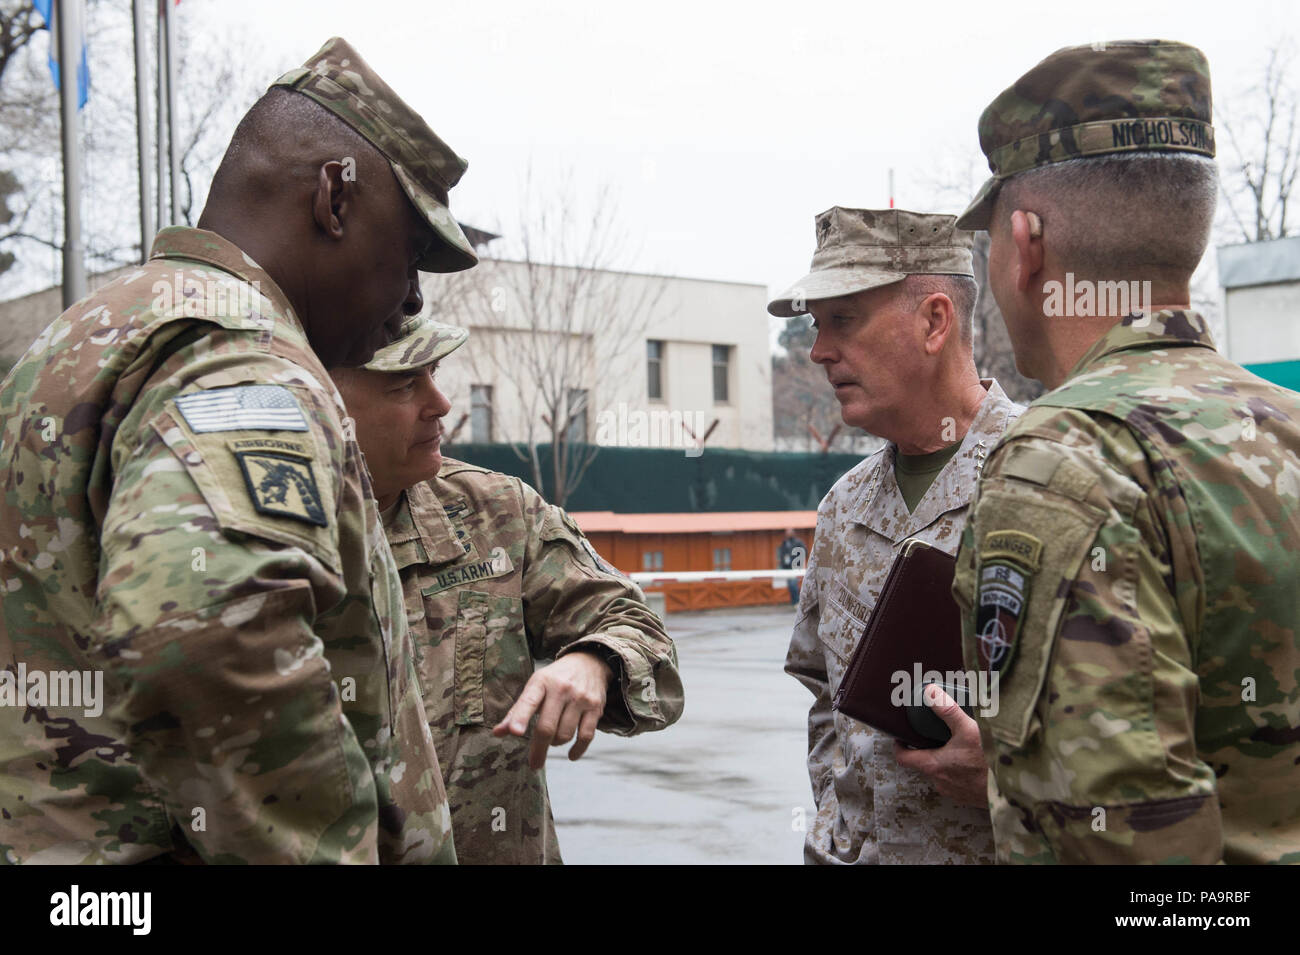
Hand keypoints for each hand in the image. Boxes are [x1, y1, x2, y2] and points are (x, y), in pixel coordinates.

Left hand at [492, 651, 612, 769]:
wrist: (589, 662)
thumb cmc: (555, 679)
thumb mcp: (535, 687)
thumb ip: (517, 711)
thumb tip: (498, 733)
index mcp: (541, 682)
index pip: (529, 701)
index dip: (521, 718)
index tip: (515, 732)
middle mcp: (562, 689)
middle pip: (547, 726)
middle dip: (538, 749)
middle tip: (534, 764)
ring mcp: (580, 699)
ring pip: (565, 734)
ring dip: (555, 743)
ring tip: (552, 739)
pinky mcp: (595, 708)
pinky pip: (586, 736)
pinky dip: (577, 750)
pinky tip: (571, 754)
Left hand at [893, 684, 988, 806]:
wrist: (1015, 788)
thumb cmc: (989, 760)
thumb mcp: (968, 729)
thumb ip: (947, 710)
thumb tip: (930, 691)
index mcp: (933, 766)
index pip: (904, 758)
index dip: (900, 747)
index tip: (902, 737)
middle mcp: (940, 783)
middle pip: (924, 764)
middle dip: (928, 750)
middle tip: (935, 735)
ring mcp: (954, 792)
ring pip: (942, 774)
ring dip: (946, 762)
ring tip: (957, 747)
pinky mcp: (969, 798)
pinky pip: (958, 783)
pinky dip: (960, 773)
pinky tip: (973, 762)